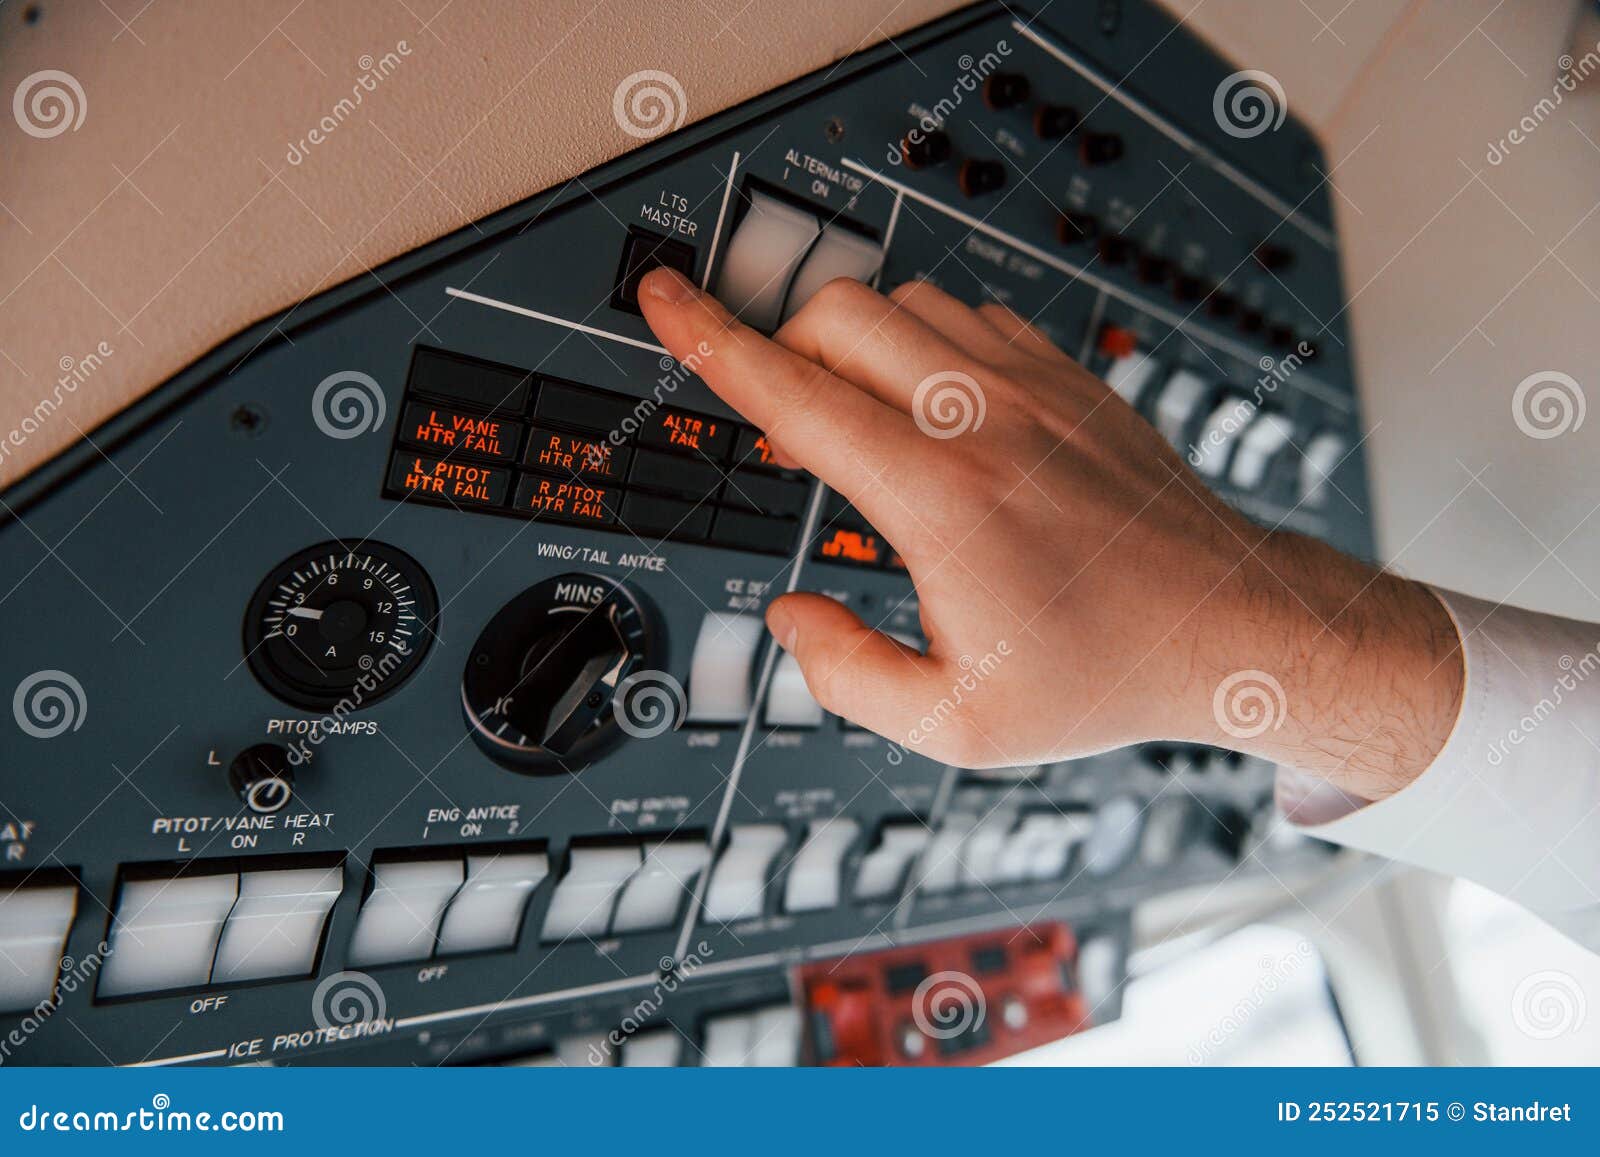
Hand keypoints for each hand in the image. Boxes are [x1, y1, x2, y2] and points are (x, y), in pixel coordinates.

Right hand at [638, 267, 1463, 799]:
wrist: (1227, 624)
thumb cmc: (1101, 675)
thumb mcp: (957, 725)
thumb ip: (846, 676)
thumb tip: (792, 615)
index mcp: (940, 501)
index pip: (793, 395)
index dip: (711, 342)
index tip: (665, 299)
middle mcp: (984, 422)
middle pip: (839, 316)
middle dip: (782, 347)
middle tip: (784, 418)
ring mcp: (1035, 388)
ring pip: (905, 303)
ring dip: (854, 344)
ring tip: (860, 421)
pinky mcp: (1070, 378)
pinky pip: (972, 316)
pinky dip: (925, 342)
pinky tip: (934, 408)